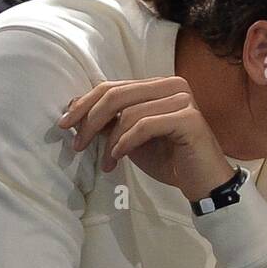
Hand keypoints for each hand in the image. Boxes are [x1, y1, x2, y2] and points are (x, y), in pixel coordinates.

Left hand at [57, 76, 234, 200]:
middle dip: (90, 120)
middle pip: (117, 95)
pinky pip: (145, 126)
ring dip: (109, 141)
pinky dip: (126, 143)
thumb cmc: (168, 159)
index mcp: (159, 85)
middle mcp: (173, 85)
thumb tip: (73, 107)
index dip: (84, 104)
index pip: (113, 87)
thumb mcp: (130, 138)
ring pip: (129, 112)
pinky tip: (118, 158)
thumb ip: (109, 121)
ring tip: (106, 162)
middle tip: (77, 145)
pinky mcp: (189, 118)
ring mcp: (184, 100)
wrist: (202, 182)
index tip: (64, 125)